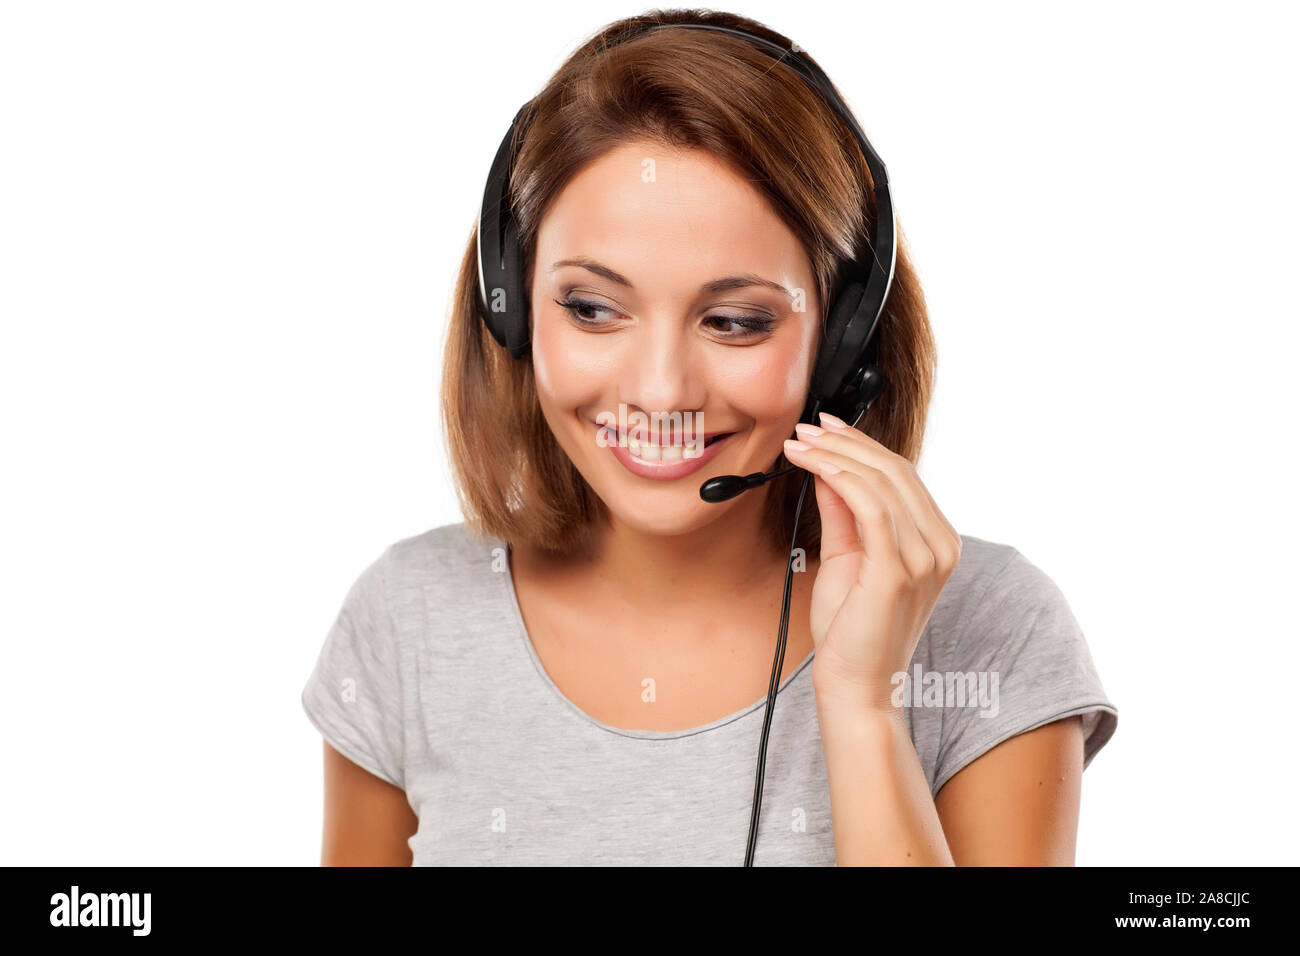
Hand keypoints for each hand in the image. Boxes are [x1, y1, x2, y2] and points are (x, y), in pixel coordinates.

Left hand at [782, 412, 962, 713]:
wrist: (855, 685)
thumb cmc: (851, 631)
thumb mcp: (845, 557)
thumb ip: (843, 512)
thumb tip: (830, 467)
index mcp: (936, 541)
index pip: (901, 475)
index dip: (861, 445)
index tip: (824, 427)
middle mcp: (940, 547)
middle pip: (894, 471)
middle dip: (846, 442)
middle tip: (806, 427)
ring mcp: (925, 559)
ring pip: (882, 483)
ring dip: (835, 455)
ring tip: (799, 442)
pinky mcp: (899, 572)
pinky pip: (872, 508)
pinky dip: (840, 478)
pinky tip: (813, 466)